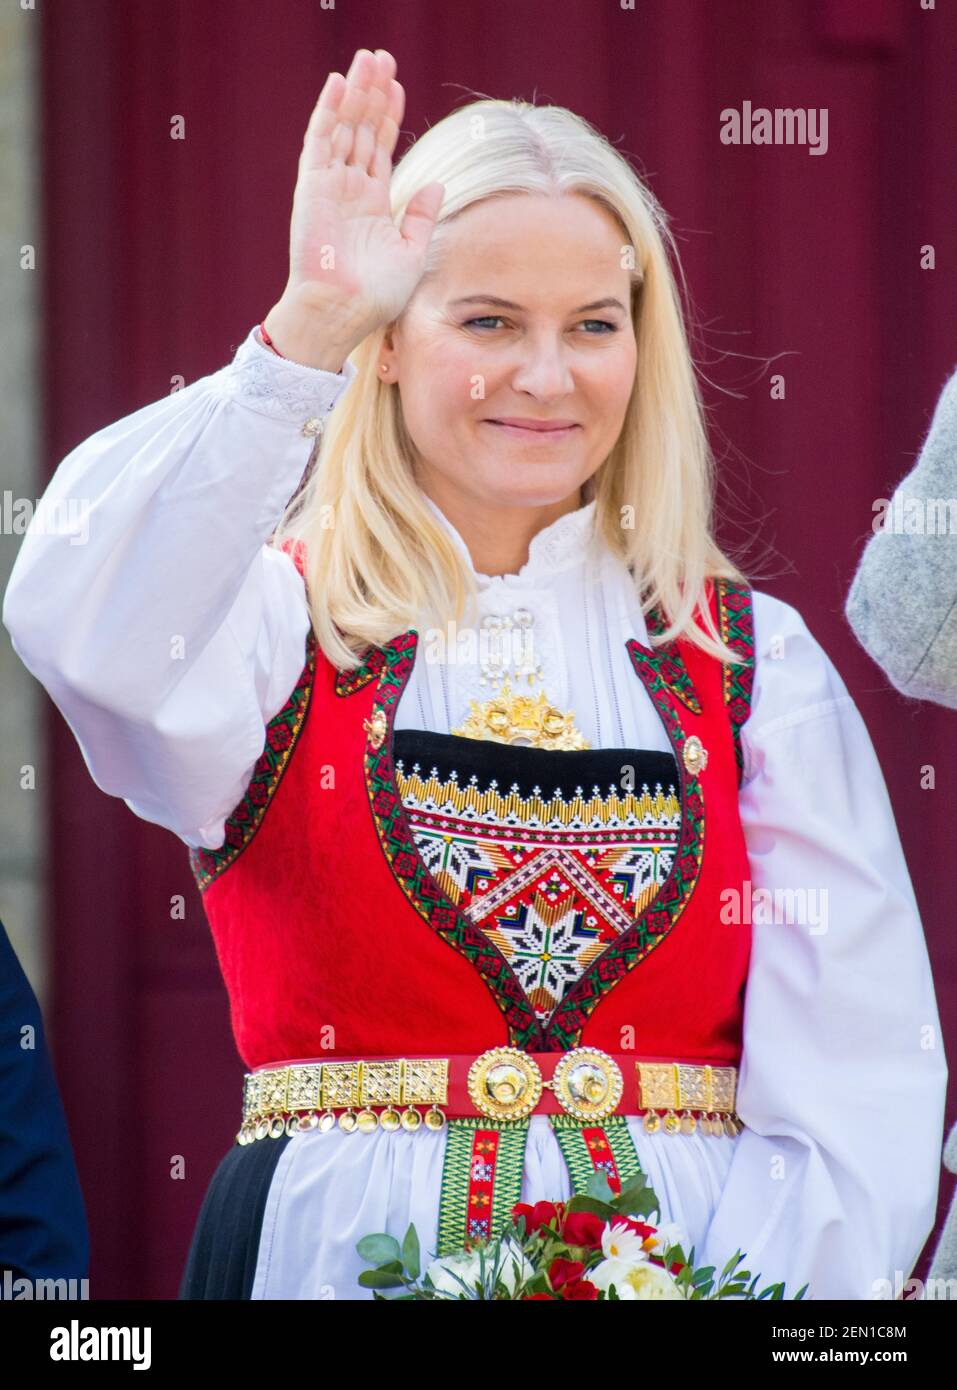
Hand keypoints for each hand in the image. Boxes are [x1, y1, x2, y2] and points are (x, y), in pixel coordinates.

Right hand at [278, 47, 443, 344]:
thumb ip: (421, 217)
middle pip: (362, 129)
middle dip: (372, 92)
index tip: (398, 85)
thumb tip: (436, 183)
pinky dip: (328, 112)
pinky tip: (339, 84)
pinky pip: (320, 141)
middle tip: (381, 56)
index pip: (380, 148)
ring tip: (367, 59)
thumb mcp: (411, 253)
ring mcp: (329, 186)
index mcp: (372, 203)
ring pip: (343, 126)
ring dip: (355, 92)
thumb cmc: (375, 295)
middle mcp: (350, 189)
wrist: (342, 313)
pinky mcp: (312, 187)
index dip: (389, 115)